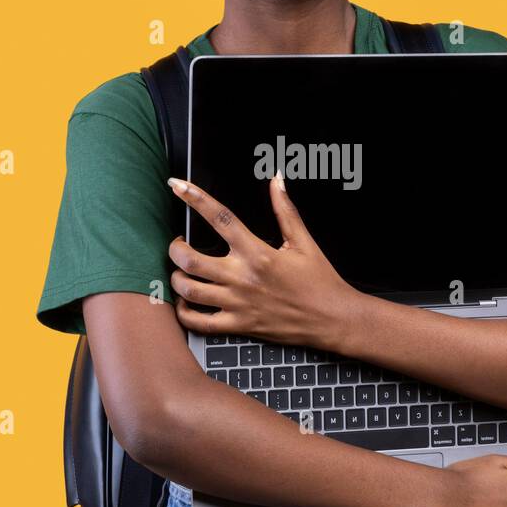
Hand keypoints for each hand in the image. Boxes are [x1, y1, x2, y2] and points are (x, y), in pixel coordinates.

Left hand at [165, 172, 364, 350]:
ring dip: (177, 278)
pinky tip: (187, 303)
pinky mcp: (238, 326)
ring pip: (189, 290)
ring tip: (181, 271)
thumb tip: (277, 181)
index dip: (195, 198)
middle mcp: (243, 277)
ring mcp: (238, 303)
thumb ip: (285, 210)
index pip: (219, 218)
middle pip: (190, 258)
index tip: (178, 185)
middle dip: (175, 248)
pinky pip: (199, 323)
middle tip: (178, 243)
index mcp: (257, 252)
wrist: (332, 319)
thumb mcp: (304, 242)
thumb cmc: (320, 282)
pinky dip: (185, 313)